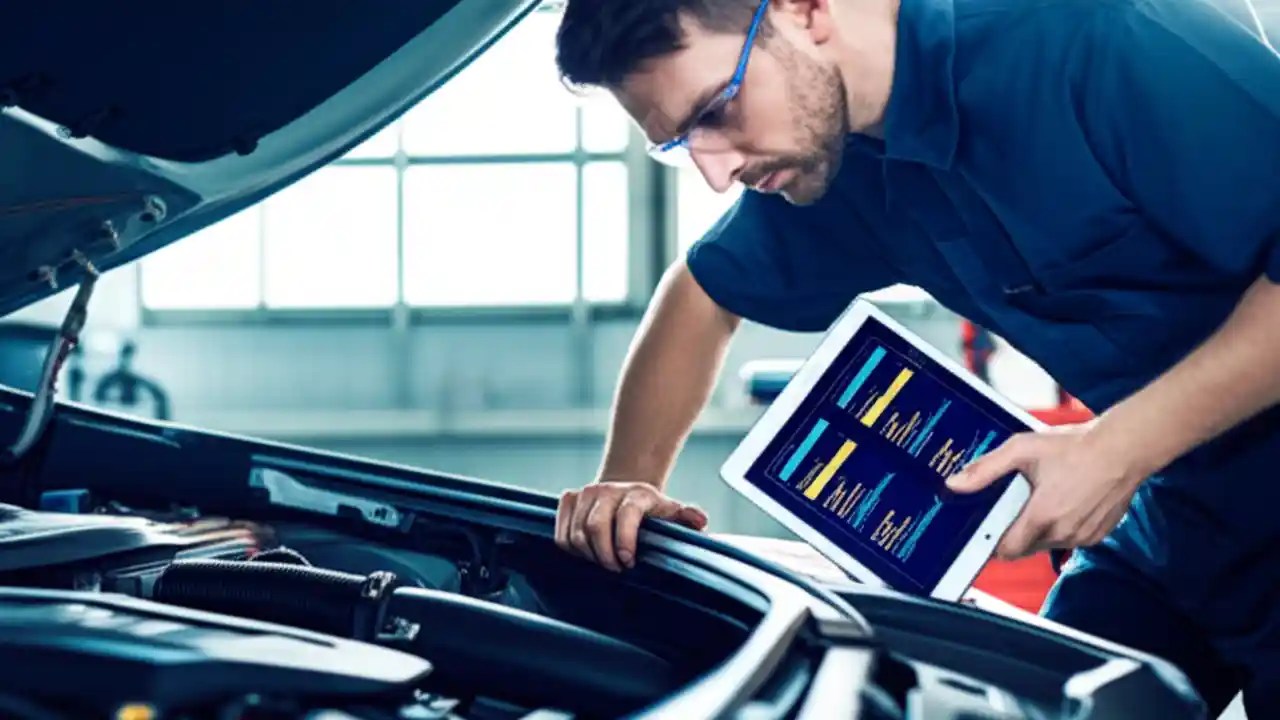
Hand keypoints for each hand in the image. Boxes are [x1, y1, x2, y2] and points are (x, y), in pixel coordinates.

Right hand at [556, 482, 707, 571]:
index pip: (625, 515)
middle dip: (603, 555)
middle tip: (615, 569)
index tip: (628, 562)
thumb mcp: (672, 513)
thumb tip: (700, 520)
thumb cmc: (651, 511)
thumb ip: (687, 518)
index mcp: (637, 493)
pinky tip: (588, 553)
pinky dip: (572, 550)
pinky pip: (561, 534)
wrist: (625, 492)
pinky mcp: (568, 500)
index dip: (624, 541)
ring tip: (605, 561)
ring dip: (588, 555)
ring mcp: (585, 493)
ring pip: (575, 534)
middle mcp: (608, 489)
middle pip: (594, 526)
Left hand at [945, 424, 1147, 559]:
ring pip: (1047, 544)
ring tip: (1039, 501)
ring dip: (1038, 530)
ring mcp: (1083, 537)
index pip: (1007, 550)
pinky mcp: (1098, 535)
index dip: (992, 543)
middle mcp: (1063, 532)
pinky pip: (1070, 540)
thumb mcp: (1022, 449)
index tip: (986, 531)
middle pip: (1025, 548)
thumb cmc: (1075, 446)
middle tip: (1011, 509)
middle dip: (1013, 534)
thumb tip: (955, 484)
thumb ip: (986, 469)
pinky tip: (1063, 503)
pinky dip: (1061, 527)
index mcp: (1042, 516)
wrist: (1124, 448)